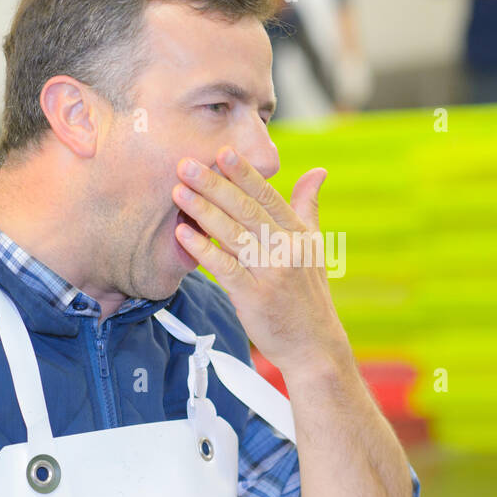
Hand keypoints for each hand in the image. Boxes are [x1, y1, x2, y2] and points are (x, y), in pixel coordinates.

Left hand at [172, 148, 350, 377]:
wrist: (313, 346)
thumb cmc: (308, 296)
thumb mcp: (314, 248)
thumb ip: (309, 207)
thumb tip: (318, 171)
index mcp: (299, 234)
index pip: (268, 196)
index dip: (244, 173)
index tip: (223, 151)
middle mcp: (287, 249)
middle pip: (246, 209)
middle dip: (214, 184)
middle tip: (186, 164)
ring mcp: (271, 272)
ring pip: (233, 234)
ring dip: (202, 210)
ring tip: (178, 191)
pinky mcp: (254, 296)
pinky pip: (224, 267)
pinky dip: (203, 249)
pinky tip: (182, 234)